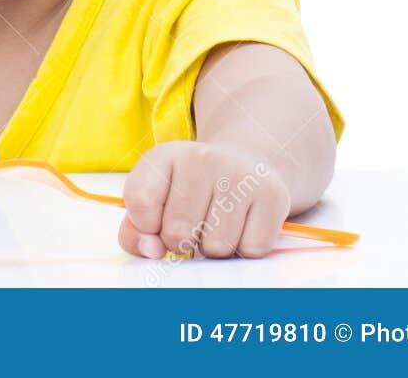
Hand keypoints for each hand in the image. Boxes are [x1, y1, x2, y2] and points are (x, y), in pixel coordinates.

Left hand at [117, 140, 290, 258]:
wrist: (243, 165)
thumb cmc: (188, 192)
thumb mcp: (152, 202)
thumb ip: (135, 232)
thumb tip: (154, 251)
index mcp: (164, 155)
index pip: (141, 203)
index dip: (146, 225)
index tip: (156, 220)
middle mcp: (201, 157)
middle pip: (178, 233)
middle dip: (181, 242)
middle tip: (192, 223)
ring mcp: (239, 174)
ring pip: (217, 246)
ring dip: (214, 247)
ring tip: (217, 223)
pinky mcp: (272, 194)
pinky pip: (252, 249)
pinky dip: (244, 249)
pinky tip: (242, 225)